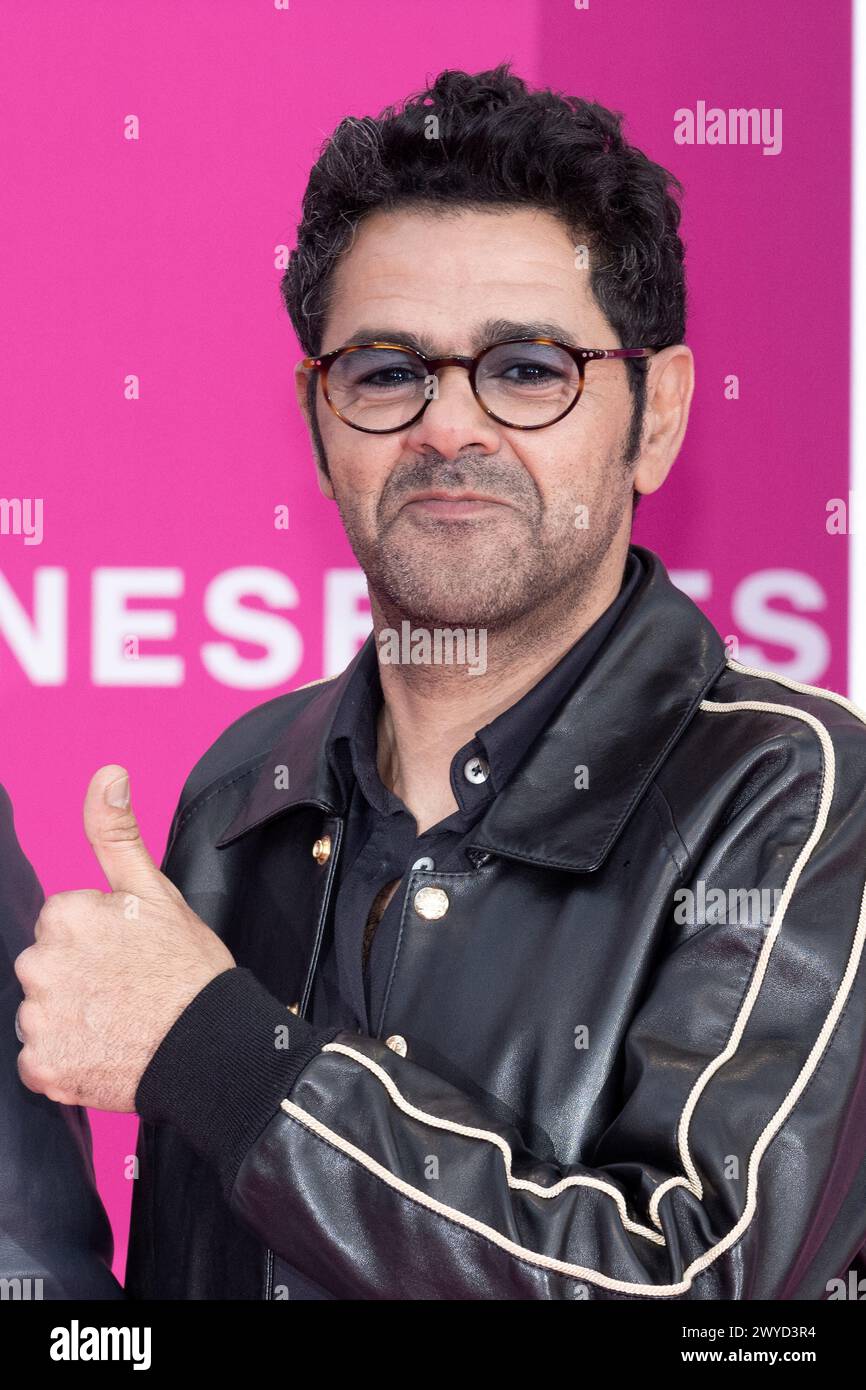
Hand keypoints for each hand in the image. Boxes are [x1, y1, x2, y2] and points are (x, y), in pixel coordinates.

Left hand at [14, 765, 235, 1110]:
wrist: (211, 1046)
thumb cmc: (187, 968)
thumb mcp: (155, 890)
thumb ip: (116, 833)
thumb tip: (107, 774)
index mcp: (63, 915)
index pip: (60, 924)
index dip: (97, 939)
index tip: (128, 954)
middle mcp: (39, 964)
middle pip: (45, 967)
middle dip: (76, 976)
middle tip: (125, 989)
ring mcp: (39, 1019)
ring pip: (41, 1012)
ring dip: (70, 1019)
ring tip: (118, 1023)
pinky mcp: (43, 1067)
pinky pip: (40, 1060)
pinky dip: (66, 1061)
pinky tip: (103, 1053)